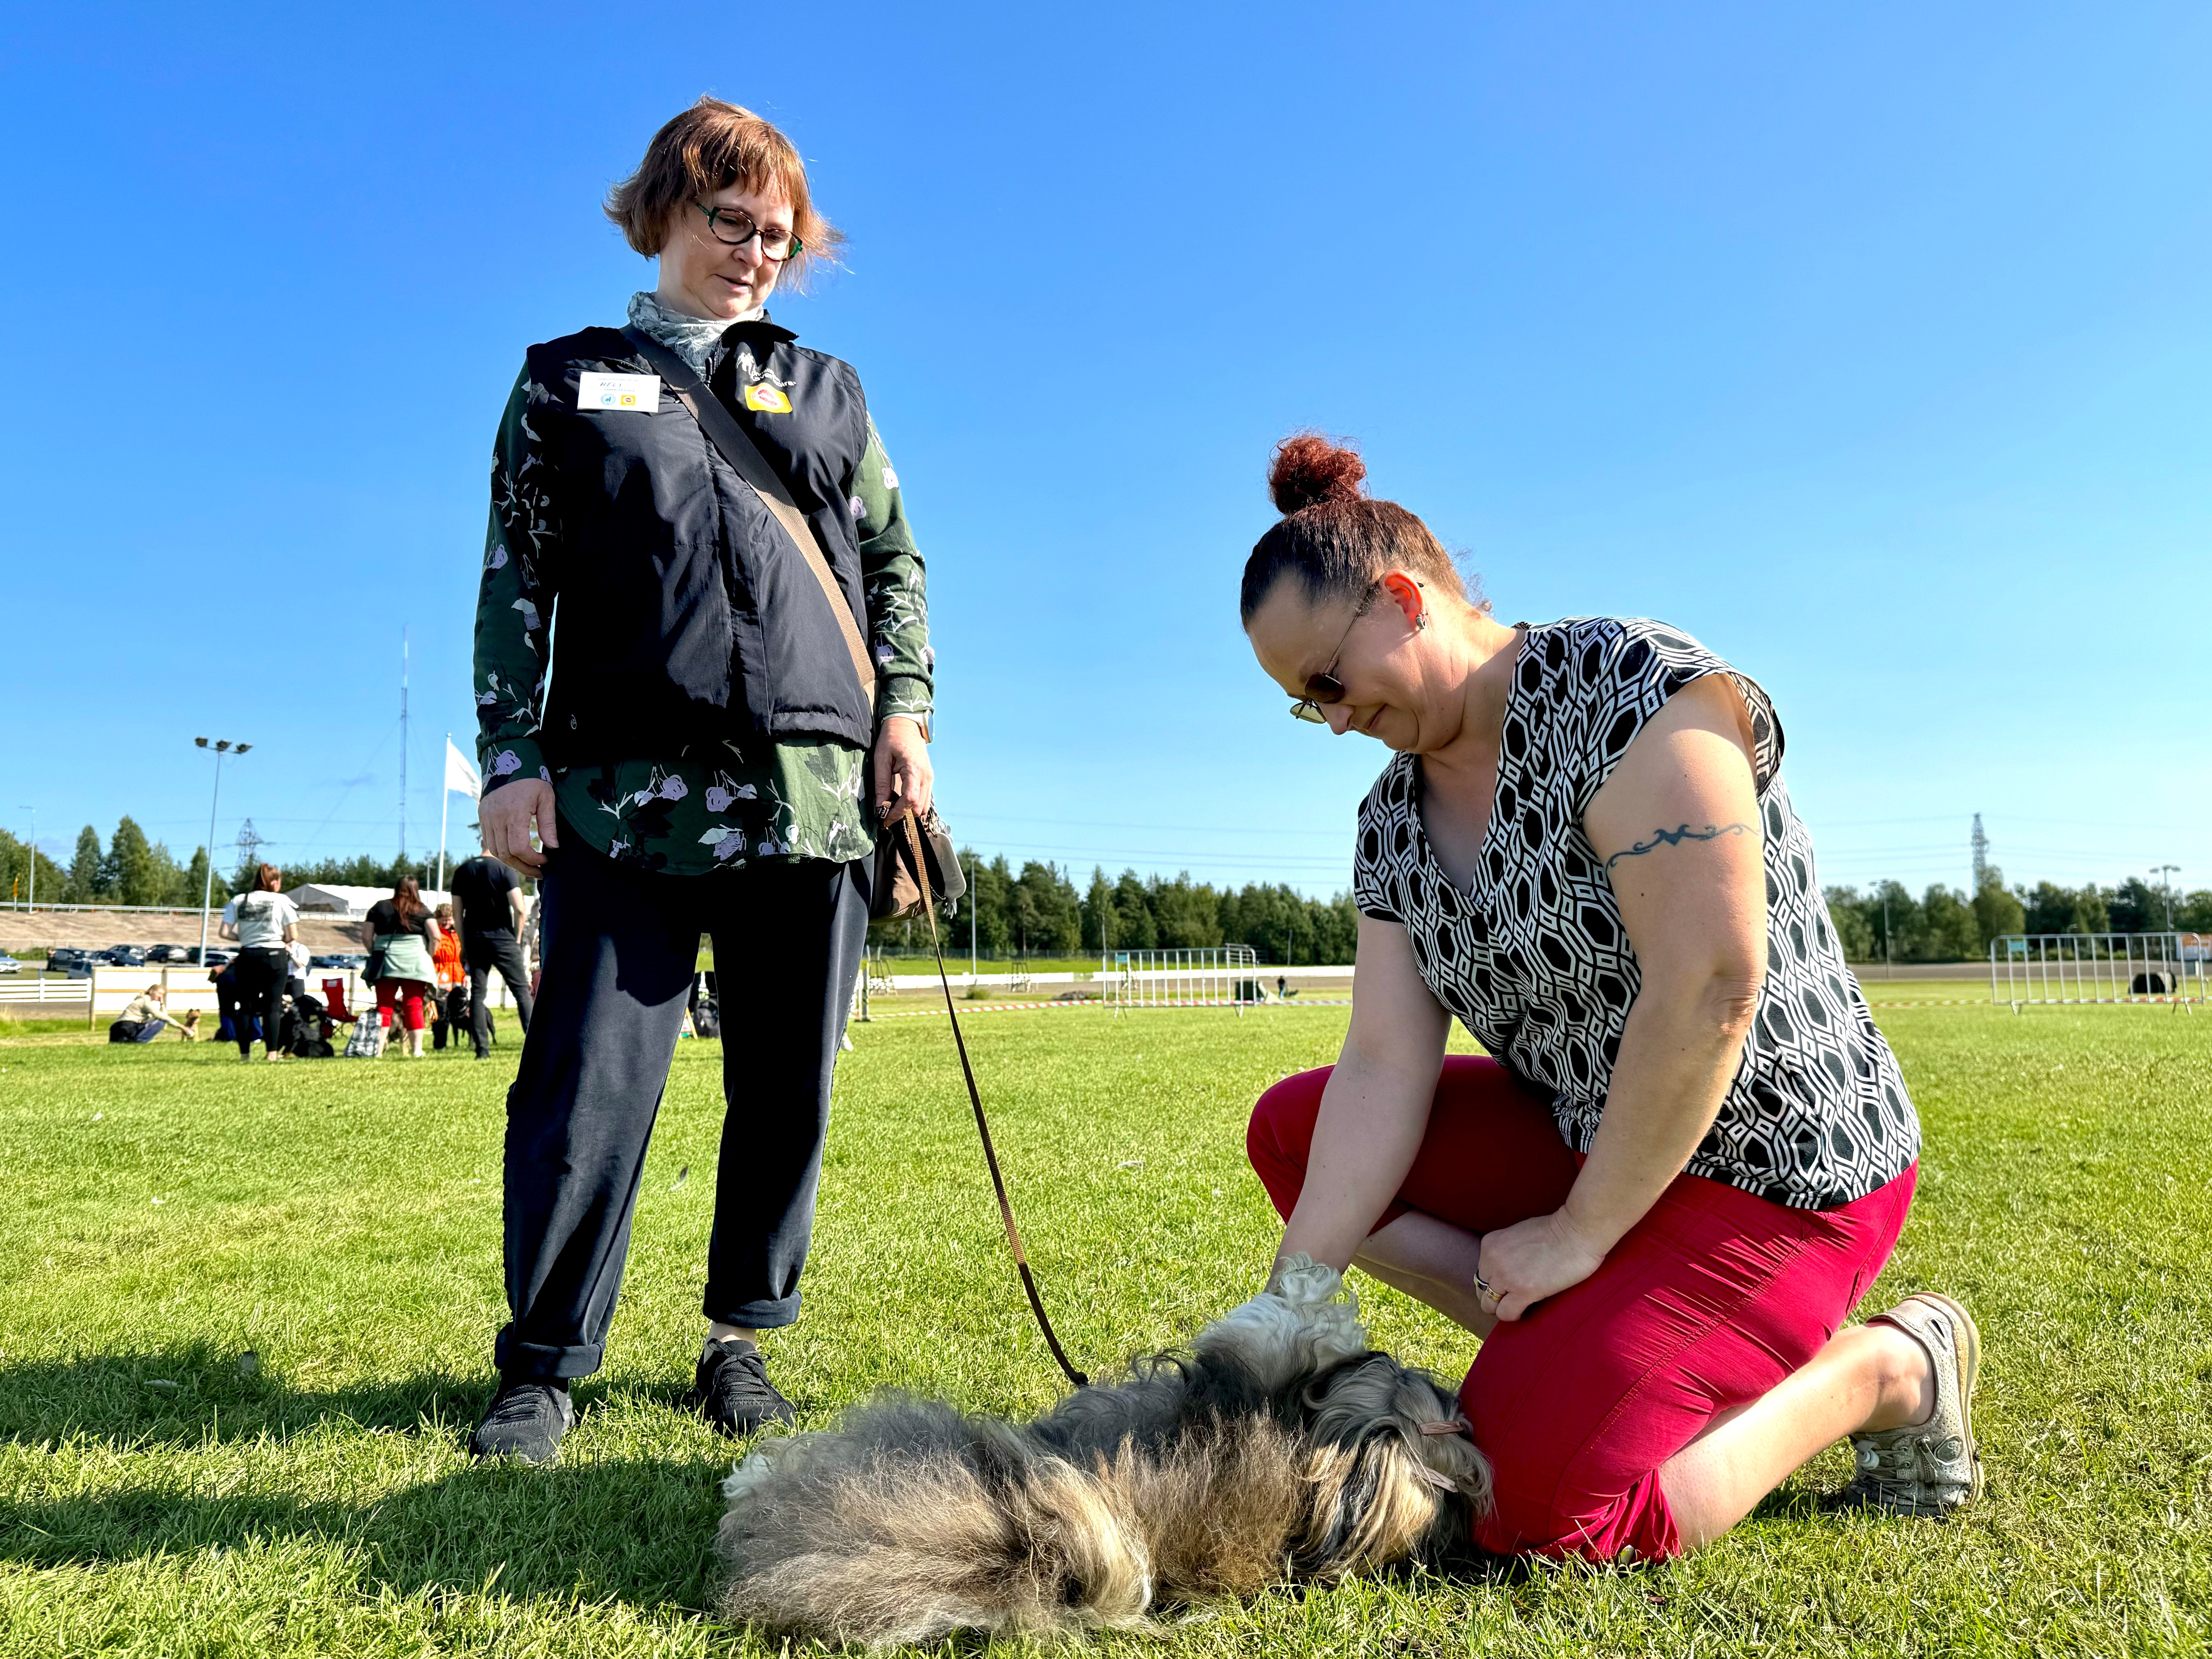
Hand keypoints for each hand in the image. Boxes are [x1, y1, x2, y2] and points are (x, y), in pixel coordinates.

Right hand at [482, 779, 558, 874]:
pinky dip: (501, 851)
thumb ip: (548, 824)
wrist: (508, 760)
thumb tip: (553, 847)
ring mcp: (486, 817)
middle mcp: (496, 817)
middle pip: (505, 854)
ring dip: (511, 862)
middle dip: (523, 866)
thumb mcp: (546, 797)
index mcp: (513, 813)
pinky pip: (489, 841)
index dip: (532, 859)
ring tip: (528, 865)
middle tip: (538, 871)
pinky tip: (515, 853)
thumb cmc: (531, 778)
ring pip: (495, 850)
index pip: (518, 848)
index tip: (545, 860)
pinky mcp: (482, 816)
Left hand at [872, 715, 932, 824]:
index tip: (885, 820)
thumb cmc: (891, 738)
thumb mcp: (881, 759)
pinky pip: (925, 798)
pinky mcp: (928, 778)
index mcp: (914, 770)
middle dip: (903, 815)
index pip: (910, 799)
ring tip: (893, 811)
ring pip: (924, 805)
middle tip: (886, 817)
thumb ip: (881, 783)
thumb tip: (880, 806)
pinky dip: (914, 805)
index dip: (898, 813)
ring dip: (909, 811)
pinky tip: (901, 803)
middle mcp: (926, 776)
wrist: (906, 724)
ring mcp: (929, 778)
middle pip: (918, 806)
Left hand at [1474, 1210, 1607, 1321]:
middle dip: (1496, 1296)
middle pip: (1482, 1291)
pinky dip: (1514, 1315)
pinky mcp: (1524, 1291)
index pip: (1482, 1273)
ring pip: (1489, 1305)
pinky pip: (1506, 1314)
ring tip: (1520, 1304)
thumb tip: (1506, 1266)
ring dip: (1503, 1307)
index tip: (1508, 1285)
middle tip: (1513, 1297)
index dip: (1495, 1282)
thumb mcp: (1518, 1233)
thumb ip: (1506, 1250)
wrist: (1576, 1232)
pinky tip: (1526, 1310)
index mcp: (1490, 1244)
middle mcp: (1492, 1260)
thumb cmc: (1555, 1229)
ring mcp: (1506, 1277)